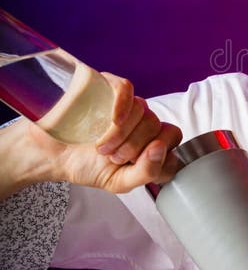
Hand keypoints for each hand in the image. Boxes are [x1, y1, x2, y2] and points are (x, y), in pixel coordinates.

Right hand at [1, 72, 181, 196]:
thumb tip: (159, 149)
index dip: (160, 153)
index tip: (136, 164)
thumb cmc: (86, 166)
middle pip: (158, 127)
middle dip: (133, 148)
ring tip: (100, 146)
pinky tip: (111, 119)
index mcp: (151, 142)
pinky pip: (127, 90)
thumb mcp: (119, 182)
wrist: (52, 154)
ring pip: (144, 111)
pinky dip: (122, 106)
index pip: (174, 140)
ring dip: (121, 134)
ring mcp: (128, 103)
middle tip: (111, 157)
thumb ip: (146, 173)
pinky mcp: (109, 88)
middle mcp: (143, 121)